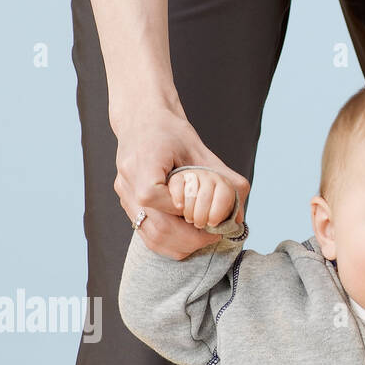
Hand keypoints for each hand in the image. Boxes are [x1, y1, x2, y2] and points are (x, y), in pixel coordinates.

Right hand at [113, 104, 251, 260]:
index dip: (188, 217)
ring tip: (200, 239)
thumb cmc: (172, 132)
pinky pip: (145, 234)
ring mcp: (123, 194)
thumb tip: (240, 212)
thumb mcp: (201, 151)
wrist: (143, 119)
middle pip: (158, 228)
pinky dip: (167, 242)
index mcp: (142, 165)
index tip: (211, 222)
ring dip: (179, 245)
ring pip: (151, 237)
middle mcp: (127, 182)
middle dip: (190, 239)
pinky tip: (185, 237)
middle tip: (211, 237)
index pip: (163, 204)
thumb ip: (223, 178)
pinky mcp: (126, 202)